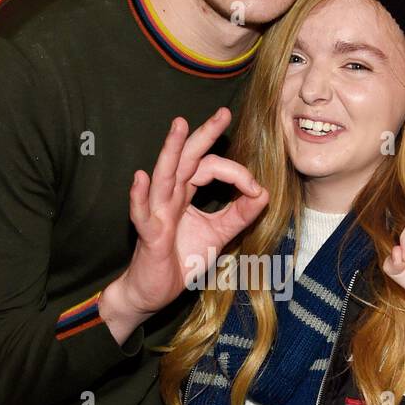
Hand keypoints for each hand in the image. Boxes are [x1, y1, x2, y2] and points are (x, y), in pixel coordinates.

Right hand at [100, 108, 268, 338]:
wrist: (153, 291)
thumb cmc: (180, 259)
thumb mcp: (218, 235)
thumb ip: (239, 215)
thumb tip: (264, 193)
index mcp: (185, 193)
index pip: (210, 168)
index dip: (235, 173)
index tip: (256, 188)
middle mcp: (170, 196)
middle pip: (187, 159)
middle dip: (204, 134)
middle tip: (223, 112)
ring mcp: (156, 212)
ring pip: (163, 175)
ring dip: (171, 150)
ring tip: (179, 126)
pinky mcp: (147, 234)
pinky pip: (142, 212)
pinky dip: (140, 195)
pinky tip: (140, 178)